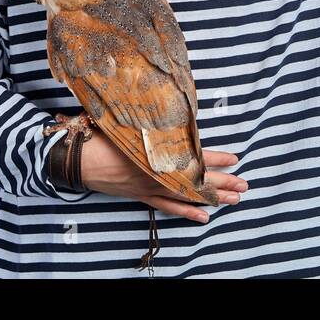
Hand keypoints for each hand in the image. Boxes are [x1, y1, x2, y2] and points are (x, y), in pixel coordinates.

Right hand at [80, 128, 246, 222]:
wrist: (75, 157)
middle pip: (195, 180)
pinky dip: (186, 212)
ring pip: (186, 196)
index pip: (193, 158)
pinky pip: (167, 206)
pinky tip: (203, 218)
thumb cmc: (99, 134)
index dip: (215, 159)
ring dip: (211, 198)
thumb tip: (164, 101)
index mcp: (155, 154)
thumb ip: (146, 116)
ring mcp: (149, 186)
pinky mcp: (140, 194)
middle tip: (244, 185)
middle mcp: (156, 174)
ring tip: (233, 200)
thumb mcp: (125, 119)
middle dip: (222, 182)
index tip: (236, 159)